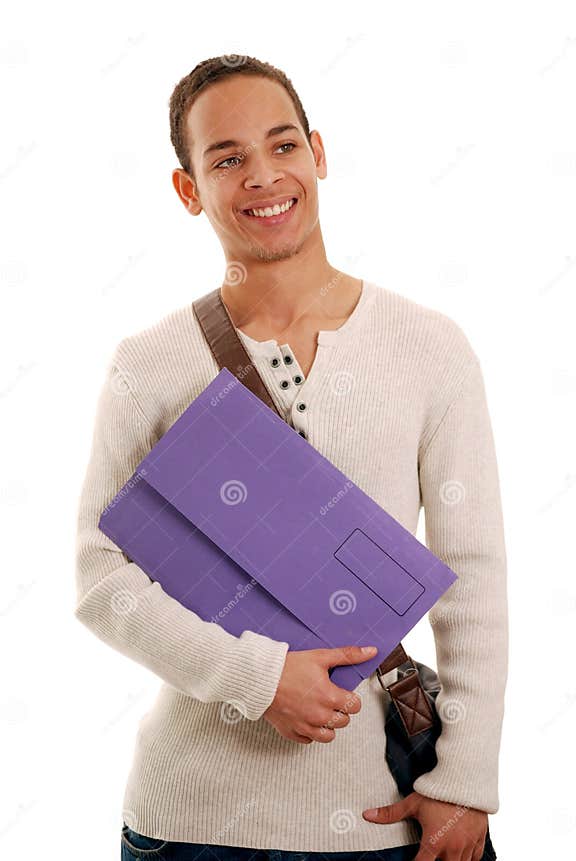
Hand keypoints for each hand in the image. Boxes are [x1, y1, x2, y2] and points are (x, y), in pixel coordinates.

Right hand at [262, 644, 377, 743]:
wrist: (260, 677)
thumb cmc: (288, 666)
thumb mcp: (320, 656)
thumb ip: (348, 655)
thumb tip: (370, 652)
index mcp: (330, 697)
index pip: (355, 706)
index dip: (350, 698)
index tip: (341, 693)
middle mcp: (320, 716)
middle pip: (343, 721)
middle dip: (339, 710)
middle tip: (328, 698)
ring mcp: (305, 726)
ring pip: (329, 736)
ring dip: (327, 724)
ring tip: (319, 710)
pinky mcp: (292, 732)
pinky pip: (309, 740)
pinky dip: (310, 732)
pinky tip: (305, 717)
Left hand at [362, 791, 487, 860]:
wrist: (466, 778)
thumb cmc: (438, 791)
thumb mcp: (413, 803)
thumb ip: (390, 813)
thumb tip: (367, 815)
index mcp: (434, 842)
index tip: (412, 860)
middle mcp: (452, 848)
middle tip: (430, 854)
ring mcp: (468, 845)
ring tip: (443, 854)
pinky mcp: (480, 837)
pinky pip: (476, 857)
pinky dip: (468, 857)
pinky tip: (460, 852)